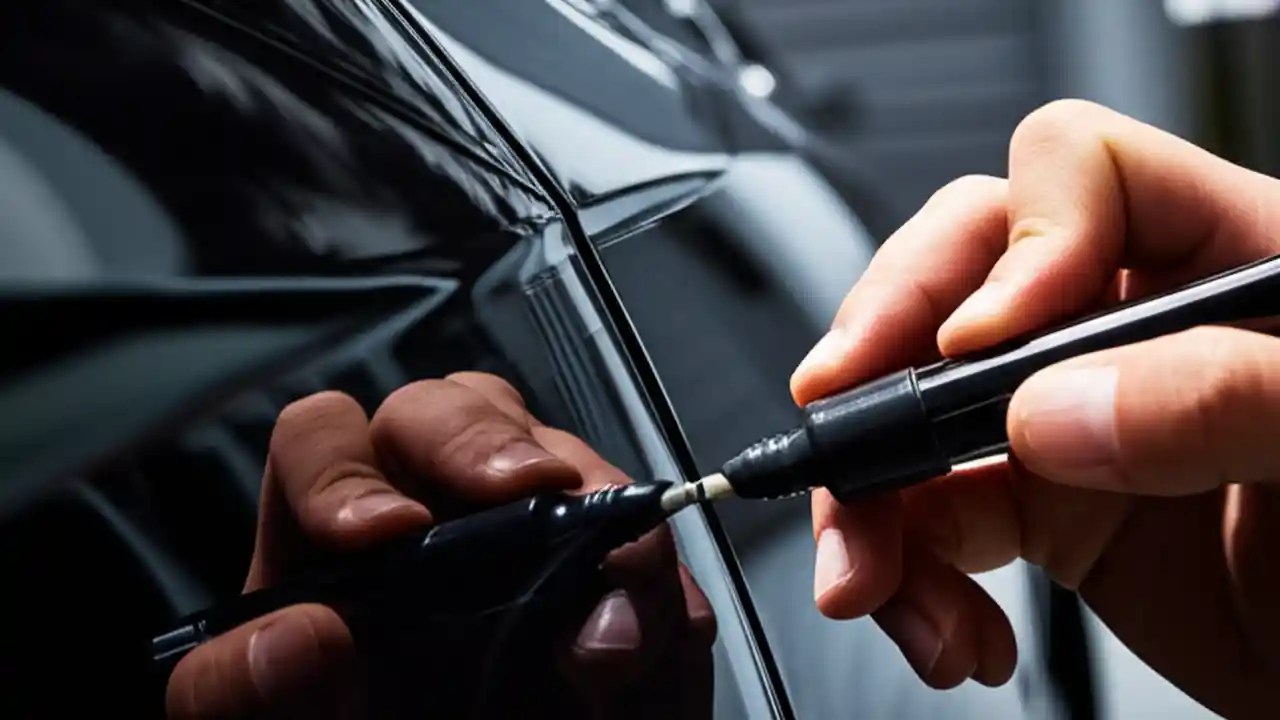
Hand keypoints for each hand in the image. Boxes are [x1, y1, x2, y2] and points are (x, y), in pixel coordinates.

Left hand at [163, 372, 715, 718]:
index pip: (323, 440)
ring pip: (567, 463)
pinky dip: (666, 594)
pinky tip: (658, 649)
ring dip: (605, 523)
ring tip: (609, 637)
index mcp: (331, 549)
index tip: (389, 533)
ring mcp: (531, 547)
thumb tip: (293, 635)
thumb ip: (243, 698)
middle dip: (495, 446)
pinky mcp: (610, 593)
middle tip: (538, 495)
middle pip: (457, 411)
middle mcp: (433, 524)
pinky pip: (646, 550)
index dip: (347, 465)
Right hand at [792, 100, 1279, 717]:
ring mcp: (1077, 419)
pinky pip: (931, 515)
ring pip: (914, 411)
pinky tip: (947, 627)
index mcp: (1224, 258)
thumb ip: (1227, 399)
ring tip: (876, 581)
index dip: (1014, 246)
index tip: (973, 348)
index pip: (1078, 174)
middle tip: (845, 440)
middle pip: (954, 281)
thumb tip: (1053, 410)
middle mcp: (1130, 325)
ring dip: (868, 499)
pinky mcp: (1045, 509)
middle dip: (878, 365)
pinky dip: (906, 572)